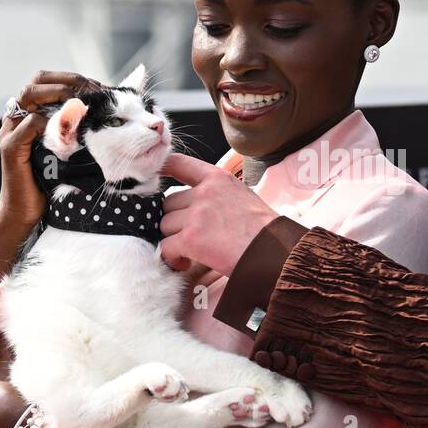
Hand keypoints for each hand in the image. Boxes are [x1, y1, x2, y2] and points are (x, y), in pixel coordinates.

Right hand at [0, 70, 103, 235]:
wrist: (27, 212)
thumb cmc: (52, 181)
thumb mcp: (70, 149)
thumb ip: (80, 128)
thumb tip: (113, 111)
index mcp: (32, 112)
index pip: (50, 80)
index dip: (77, 80)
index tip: (105, 90)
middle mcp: (18, 116)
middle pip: (37, 80)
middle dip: (70, 82)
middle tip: (96, 94)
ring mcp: (11, 130)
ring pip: (29, 95)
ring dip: (59, 95)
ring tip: (85, 106)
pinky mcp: (10, 148)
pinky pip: (28, 125)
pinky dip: (49, 122)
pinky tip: (71, 131)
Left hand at [158, 152, 280, 274]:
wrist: (275, 253)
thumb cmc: (265, 232)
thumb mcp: (243, 197)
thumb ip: (218, 194)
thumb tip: (195, 204)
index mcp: (218, 179)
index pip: (179, 163)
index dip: (162, 169)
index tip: (152, 175)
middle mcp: (204, 193)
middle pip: (168, 204)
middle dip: (175, 222)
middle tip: (189, 237)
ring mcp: (196, 215)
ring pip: (165, 226)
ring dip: (174, 241)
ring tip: (191, 253)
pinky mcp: (191, 238)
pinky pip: (166, 247)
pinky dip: (173, 258)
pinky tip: (186, 263)